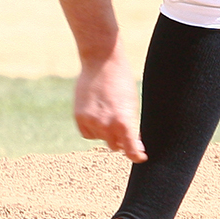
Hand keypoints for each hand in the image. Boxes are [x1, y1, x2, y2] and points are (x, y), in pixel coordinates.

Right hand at [72, 47, 145, 161]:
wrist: (102, 62)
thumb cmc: (122, 83)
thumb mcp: (132, 105)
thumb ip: (131, 127)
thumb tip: (134, 145)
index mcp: (124, 122)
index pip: (131, 150)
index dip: (136, 155)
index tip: (140, 156)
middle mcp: (107, 125)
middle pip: (115, 146)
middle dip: (120, 140)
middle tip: (122, 126)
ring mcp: (91, 122)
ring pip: (101, 139)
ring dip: (105, 131)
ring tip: (107, 111)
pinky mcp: (79, 117)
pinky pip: (87, 134)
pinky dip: (92, 129)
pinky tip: (96, 114)